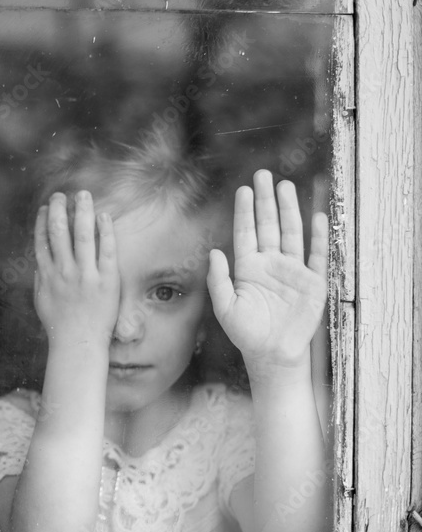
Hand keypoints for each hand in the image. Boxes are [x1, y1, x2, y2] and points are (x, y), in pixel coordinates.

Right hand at [33, 191, 118, 348]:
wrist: (78, 344)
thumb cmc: (59, 325)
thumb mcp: (41, 300)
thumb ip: (40, 279)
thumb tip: (39, 263)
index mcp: (47, 275)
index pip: (41, 241)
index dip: (41, 221)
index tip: (44, 207)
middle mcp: (64, 271)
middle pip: (58, 232)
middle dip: (58, 209)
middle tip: (61, 195)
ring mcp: (85, 275)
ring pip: (81, 235)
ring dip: (80, 211)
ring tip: (82, 195)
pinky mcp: (106, 280)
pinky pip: (106, 250)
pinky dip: (104, 230)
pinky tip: (103, 215)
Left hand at [207, 170, 326, 368]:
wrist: (272, 355)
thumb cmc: (246, 333)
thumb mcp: (224, 307)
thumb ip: (218, 280)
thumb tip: (214, 251)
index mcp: (248, 268)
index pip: (246, 232)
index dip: (245, 211)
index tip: (243, 189)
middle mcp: (270, 264)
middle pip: (269, 225)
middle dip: (265, 201)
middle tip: (263, 175)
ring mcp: (292, 271)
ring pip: (291, 233)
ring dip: (289, 210)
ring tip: (285, 186)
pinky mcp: (312, 282)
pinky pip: (316, 255)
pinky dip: (317, 236)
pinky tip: (316, 216)